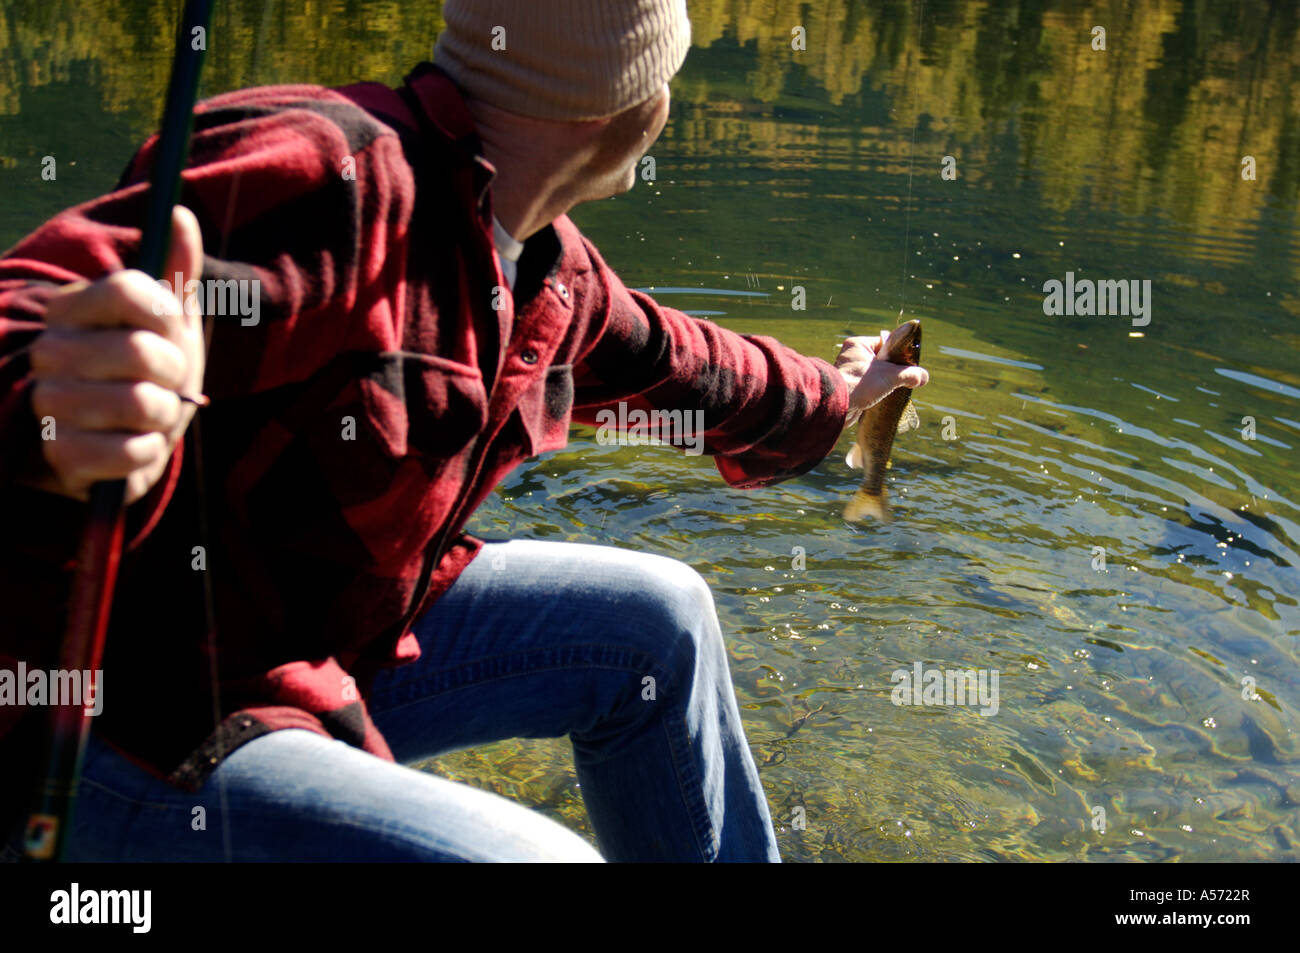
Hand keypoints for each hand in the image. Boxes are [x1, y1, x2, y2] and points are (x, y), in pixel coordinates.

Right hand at [26, 206, 205, 503]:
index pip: (126, 289)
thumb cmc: (152, 370)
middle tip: (170, 381)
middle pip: (141, 351)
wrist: (128, 437)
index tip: (171, 328)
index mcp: (72, 311)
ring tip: (154, 414)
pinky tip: (139, 444)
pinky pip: (130, 451)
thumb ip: (176, 271)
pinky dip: (150, 451)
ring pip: (140, 403)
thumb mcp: (170, 321)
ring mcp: (51, 404)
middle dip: (175, 373)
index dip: (166, 313)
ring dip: (165, 415)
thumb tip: (180, 215)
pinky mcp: (62, 454)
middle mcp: (50, 353)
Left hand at [835, 328, 929, 419]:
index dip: (898, 352)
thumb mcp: (890, 376)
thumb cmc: (860, 384)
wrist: (836, 407)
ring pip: (874, 375)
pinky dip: (877, 393)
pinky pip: (867, 388)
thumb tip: (924, 377)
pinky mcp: (849, 389)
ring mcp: (849, 373)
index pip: (884, 343)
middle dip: (893, 370)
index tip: (909, 362)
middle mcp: (851, 357)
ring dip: (885, 383)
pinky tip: (885, 399)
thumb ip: (910, 374)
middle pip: (880, 361)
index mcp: (857, 345)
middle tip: (905, 378)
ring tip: (896, 390)